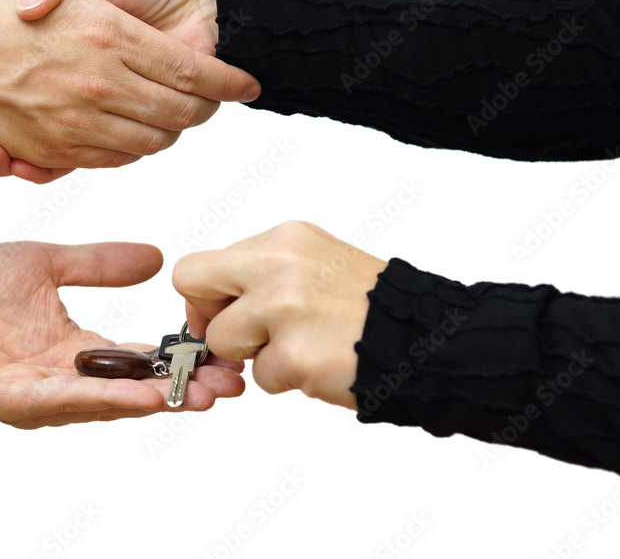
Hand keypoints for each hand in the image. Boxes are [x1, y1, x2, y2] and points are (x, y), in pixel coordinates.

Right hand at [0, 0, 259, 173]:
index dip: (228, 82)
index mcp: (104, 34)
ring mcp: (75, 124)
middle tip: (212, 99)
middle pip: (179, 115)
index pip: (192, 72)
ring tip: (172, 114)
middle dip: (205, 109)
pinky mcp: (53, 152)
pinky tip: (131, 130)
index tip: (247, 84)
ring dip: (170, 131)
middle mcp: (97, 85)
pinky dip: (132, 150)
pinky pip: (113, 161)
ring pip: (151, 143)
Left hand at [0, 241, 244, 428]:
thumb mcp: (49, 263)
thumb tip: (156, 258)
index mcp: (74, 350)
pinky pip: (63, 401)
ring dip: (156, 400)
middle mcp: (63, 379)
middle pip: (133, 391)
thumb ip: (100, 264)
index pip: (139, 361)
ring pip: (106, 402)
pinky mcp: (8, 397)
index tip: (222, 352)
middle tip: (231, 386)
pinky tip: (143, 396)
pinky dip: (105, 400)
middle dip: (182, 391)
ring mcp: (37, 394)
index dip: (180, 359)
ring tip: (201, 394)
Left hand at [171, 221, 387, 409]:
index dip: (205, 297)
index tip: (225, 314)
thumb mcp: (315, 262)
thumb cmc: (369, 307)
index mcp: (283, 240)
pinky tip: (321, 364)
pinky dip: (287, 380)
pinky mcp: (295, 355)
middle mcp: (279, 265)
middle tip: (243, 338)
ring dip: (256, 356)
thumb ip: (263, 272)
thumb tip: (212, 302)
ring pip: (223, 342)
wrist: (427, 339)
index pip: (202, 264)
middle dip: (210, 320)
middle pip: (191, 286)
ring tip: (301, 348)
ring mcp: (285, 309)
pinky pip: (262, 378)